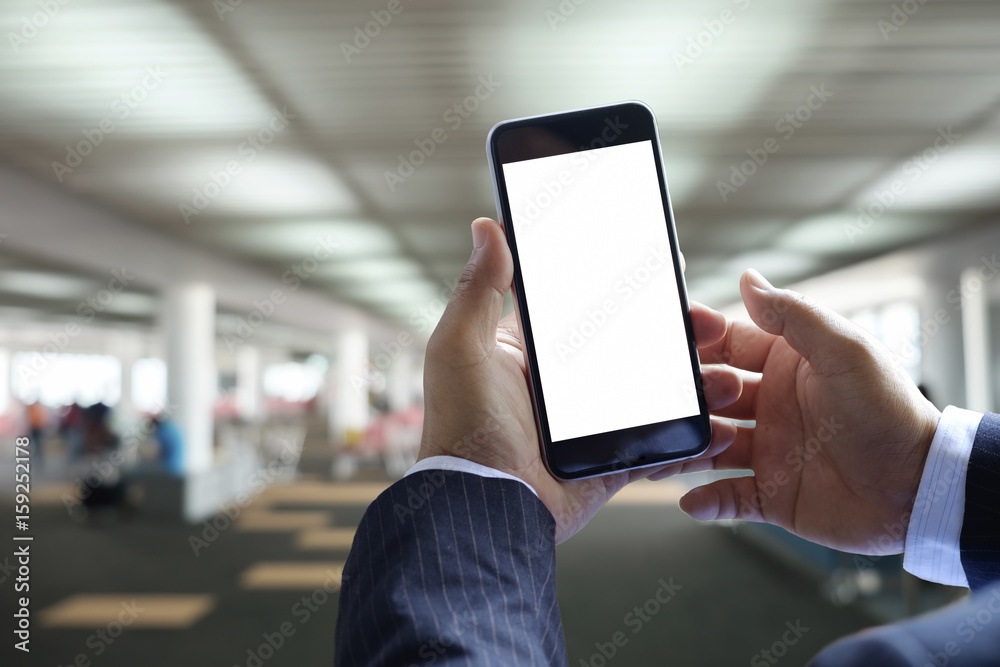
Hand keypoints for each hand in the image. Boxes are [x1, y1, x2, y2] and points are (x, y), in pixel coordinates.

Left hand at [418, 217, 742, 542]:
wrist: (483, 509)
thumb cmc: (463, 429)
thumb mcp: (461, 348)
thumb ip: (480, 289)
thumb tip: (487, 227)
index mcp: (532, 352)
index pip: (585, 306)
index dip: (624, 286)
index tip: (663, 263)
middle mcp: (564, 385)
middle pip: (632, 347)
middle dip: (676, 333)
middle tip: (706, 320)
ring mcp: (591, 424)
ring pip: (655, 392)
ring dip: (694, 382)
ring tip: (724, 376)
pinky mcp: (610, 462)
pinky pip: (659, 445)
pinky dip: (691, 438)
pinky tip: (720, 426)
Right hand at [666, 269, 940, 554]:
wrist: (919, 487)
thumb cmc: (891, 412)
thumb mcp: (844, 351)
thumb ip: (794, 316)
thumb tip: (749, 278)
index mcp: (786, 366)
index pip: (727, 345)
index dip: (698, 341)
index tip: (669, 339)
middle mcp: (772, 406)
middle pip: (711, 396)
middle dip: (691, 397)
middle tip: (681, 402)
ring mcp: (770, 451)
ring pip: (710, 446)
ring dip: (689, 448)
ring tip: (672, 450)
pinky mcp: (774, 495)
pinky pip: (728, 497)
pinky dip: (707, 502)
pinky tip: (693, 501)